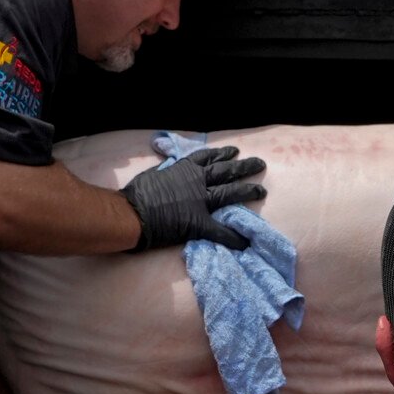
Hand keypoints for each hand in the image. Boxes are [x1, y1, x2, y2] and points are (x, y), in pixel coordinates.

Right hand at [121, 146, 266, 250]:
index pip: (208, 158)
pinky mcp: (199, 223)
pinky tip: (246, 241)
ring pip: (230, 194)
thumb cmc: (136, 193)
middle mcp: (197, 182)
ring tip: (262, 190)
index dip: (222, 154)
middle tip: (260, 164)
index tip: (234, 151)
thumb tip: (167, 169)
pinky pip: (221, 231)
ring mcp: (200, 202)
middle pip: (226, 171)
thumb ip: (165, 171)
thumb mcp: (152, 174)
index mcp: (184, 169)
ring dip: (248, 191)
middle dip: (244, 167)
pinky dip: (233, 237)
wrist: (132, 214)